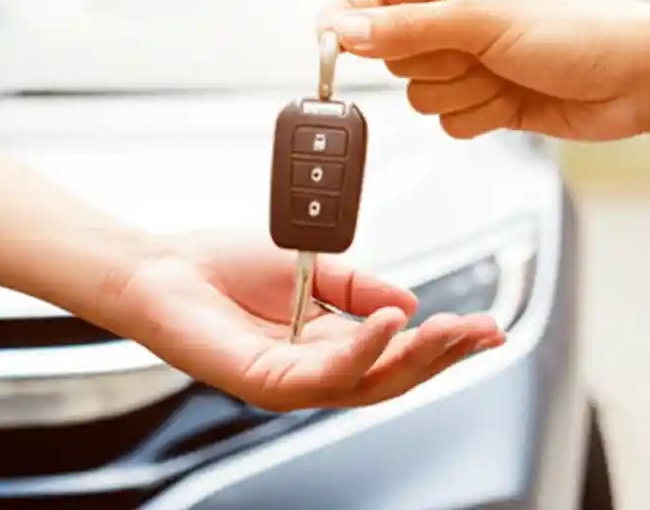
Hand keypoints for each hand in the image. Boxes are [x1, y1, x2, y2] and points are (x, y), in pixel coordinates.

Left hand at [99, 234, 504, 411]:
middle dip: (443, 356)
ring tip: (447, 330)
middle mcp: (313, 369)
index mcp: (327, 343)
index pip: (397, 354)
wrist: (161, 266)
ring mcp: (289, 382)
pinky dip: (362, 349)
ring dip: (414, 357)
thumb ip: (358, 286)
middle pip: (393, 377)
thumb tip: (407, 301)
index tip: (488, 326)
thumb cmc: (220, 266)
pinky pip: (324, 375)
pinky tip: (389, 325)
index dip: (445, 344)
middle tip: (482, 332)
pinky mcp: (263, 383)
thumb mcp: (311, 264)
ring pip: (367, 384)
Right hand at [319, 0, 649, 140]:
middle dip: (431, 61)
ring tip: (504, 75)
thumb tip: (344, 30)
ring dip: (460, 92)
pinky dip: (478, 116)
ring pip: (417, 92)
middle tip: (473, 52)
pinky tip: (514, 99)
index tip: (329, 43)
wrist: (635, 80)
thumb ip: (407, 28)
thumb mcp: (483, 20)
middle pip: (391, 51)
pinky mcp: (482, 100)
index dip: (346, 14)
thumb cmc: (578, 30)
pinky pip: (446, 121)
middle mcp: (455, 15)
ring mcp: (468, 61)